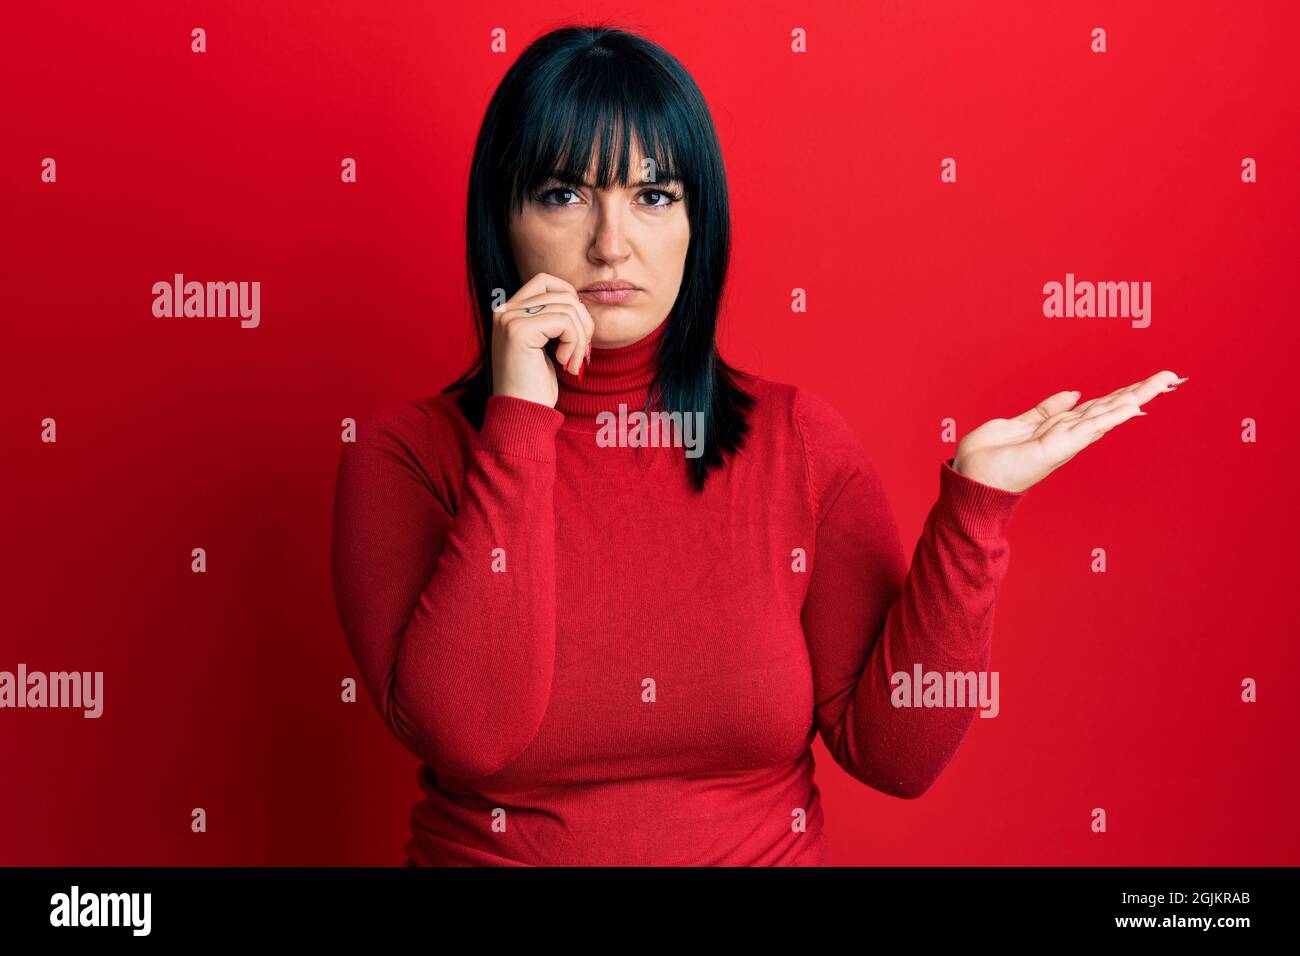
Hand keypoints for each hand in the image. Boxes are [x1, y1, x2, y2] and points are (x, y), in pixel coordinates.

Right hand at [491, 272, 595, 407]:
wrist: (521, 416)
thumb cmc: (534, 387)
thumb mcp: (545, 347)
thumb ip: (553, 320)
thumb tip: (580, 302)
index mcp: (508, 312)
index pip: (546, 282)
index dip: (570, 300)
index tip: (576, 333)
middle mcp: (504, 311)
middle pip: (562, 293)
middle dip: (582, 322)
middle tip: (580, 353)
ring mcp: (509, 319)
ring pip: (568, 307)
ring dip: (580, 338)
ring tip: (572, 363)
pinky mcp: (519, 330)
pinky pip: (565, 321)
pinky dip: (574, 343)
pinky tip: (565, 364)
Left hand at [952, 370, 1187, 492]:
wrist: (970, 481)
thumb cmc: (988, 458)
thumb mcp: (1017, 423)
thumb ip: (1046, 410)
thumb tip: (1073, 393)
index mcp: (1058, 427)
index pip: (1097, 406)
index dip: (1123, 392)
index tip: (1151, 380)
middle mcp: (1066, 435)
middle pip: (1109, 408)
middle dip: (1140, 392)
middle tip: (1172, 377)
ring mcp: (1064, 442)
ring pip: (1106, 415)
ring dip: (1135, 398)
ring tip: (1164, 383)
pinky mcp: (1056, 448)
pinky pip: (1088, 429)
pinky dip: (1110, 417)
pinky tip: (1132, 406)